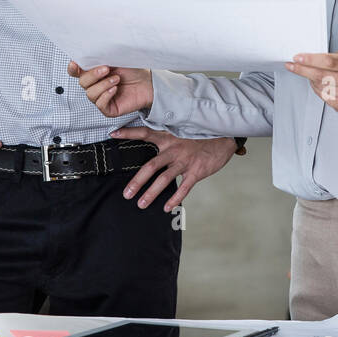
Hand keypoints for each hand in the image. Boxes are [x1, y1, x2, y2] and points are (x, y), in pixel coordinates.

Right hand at [67, 60, 153, 116]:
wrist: (148, 82)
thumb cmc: (133, 71)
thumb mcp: (115, 60)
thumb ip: (100, 58)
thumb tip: (87, 54)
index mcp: (94, 73)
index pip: (76, 72)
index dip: (73, 69)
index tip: (75, 64)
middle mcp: (95, 86)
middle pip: (82, 83)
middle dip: (93, 75)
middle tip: (107, 69)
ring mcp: (101, 98)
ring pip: (90, 94)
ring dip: (103, 85)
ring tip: (116, 79)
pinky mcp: (108, 109)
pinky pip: (100, 104)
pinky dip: (106, 95)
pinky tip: (115, 89)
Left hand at [109, 126, 236, 211]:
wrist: (225, 135)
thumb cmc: (201, 133)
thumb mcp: (182, 129)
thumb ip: (167, 135)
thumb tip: (152, 136)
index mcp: (168, 136)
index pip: (144, 132)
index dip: (128, 133)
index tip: (112, 134)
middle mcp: (174, 148)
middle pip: (150, 166)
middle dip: (137, 181)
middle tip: (126, 194)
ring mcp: (185, 160)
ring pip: (164, 179)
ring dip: (151, 193)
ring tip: (141, 204)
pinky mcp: (196, 170)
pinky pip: (183, 187)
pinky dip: (175, 199)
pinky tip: (166, 207)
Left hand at [284, 49, 337, 114]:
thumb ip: (335, 56)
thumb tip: (311, 57)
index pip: (330, 62)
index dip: (311, 60)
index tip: (298, 57)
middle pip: (322, 76)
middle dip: (303, 70)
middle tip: (292, 65)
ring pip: (320, 87)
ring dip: (310, 79)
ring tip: (311, 73)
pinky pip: (322, 96)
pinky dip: (317, 89)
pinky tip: (320, 83)